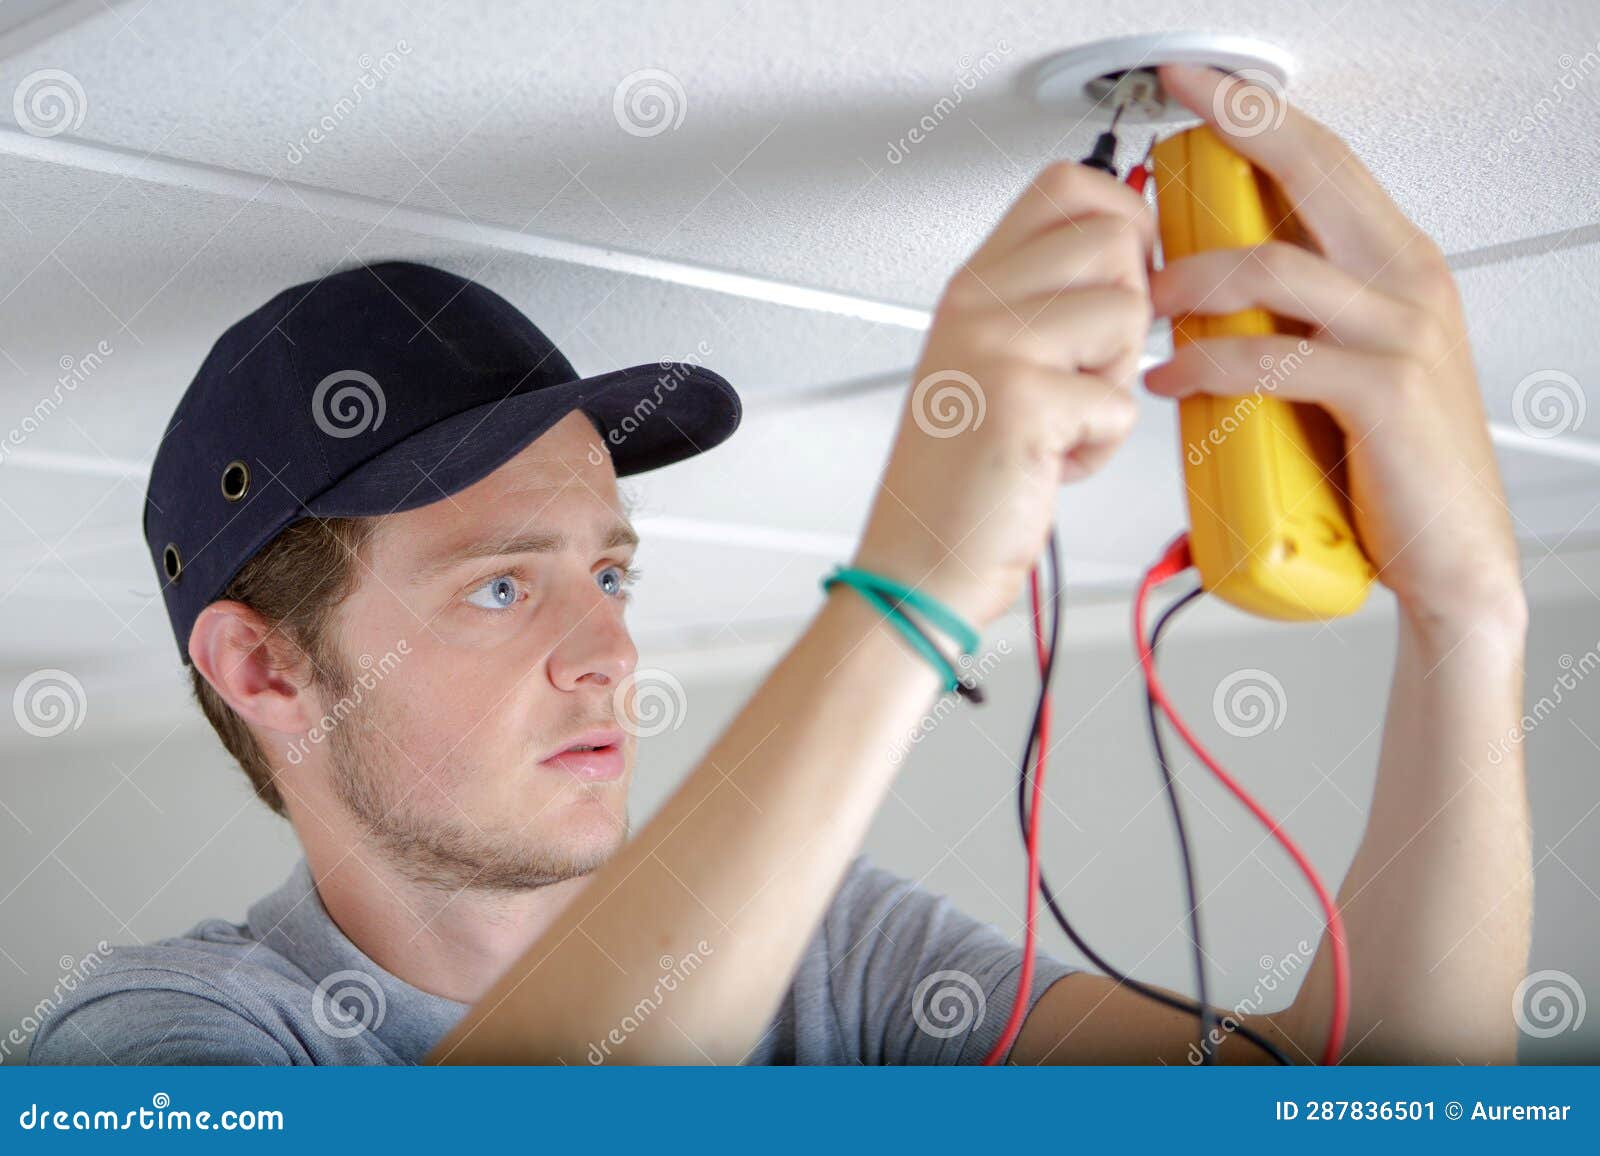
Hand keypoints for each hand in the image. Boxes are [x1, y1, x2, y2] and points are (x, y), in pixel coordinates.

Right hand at [851, 161, 1154, 627]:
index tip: (1122, 274)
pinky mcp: (1023, 403)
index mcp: (972, 285)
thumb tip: (1131, 249)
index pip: (1066, 184)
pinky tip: (1050, 462)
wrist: (917, 565)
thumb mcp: (989, 363)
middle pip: (1115, 237)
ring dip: (1114, 378)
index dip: (1123, 216)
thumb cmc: (961, 476)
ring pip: (1128, 311)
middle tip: (1083, 367)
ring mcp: (995, 347)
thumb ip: (1041, 300)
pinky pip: (1120, 400)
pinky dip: (1099, 447)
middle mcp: (977, 303)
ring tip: (1063, 417)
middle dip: (1130, 308)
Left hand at [1145, 64, 1525, 635]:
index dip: (1260, 115)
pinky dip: (1207, 365)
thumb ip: (1291, 318)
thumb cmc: (1388, 466)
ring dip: (1193, 278)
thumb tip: (1203, 287)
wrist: (1451, 560)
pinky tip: (1169, 380)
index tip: (1199, 85)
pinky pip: (1274, 358)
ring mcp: (1401, 333)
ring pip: (1276, 268)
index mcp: (1397, 266)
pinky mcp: (1383, 392)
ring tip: (1147, 303)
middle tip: (1169, 112)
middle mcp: (1408, 283)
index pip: (1325, 164)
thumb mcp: (1339, 368)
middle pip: (1314, 175)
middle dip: (1234, 134)